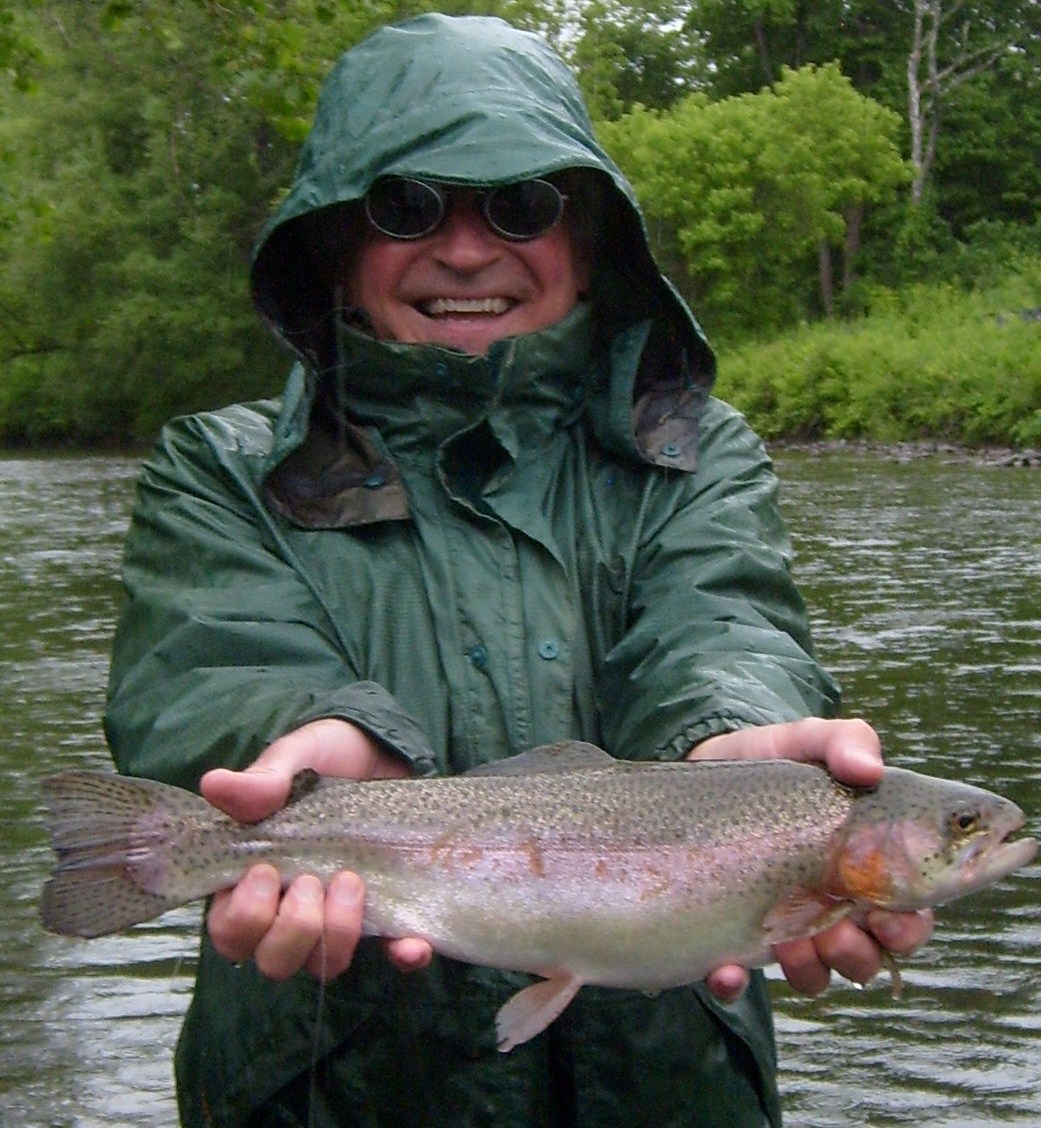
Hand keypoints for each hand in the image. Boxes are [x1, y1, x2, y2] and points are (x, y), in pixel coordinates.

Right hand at [201, 718, 434, 980]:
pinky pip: (392, 954)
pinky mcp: (387, 917)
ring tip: (351, 880)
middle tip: (311, 880)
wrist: (385, 750)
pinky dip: (401, 955)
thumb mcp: (296, 758)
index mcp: (253, 880)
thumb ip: (263, 778)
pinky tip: (411, 944)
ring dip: (337, 936)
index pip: (229, 931)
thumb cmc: (327, 757)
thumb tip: (215, 784)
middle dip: (292, 930)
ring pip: (324, 965)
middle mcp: (290, 912)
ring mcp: (338, 919)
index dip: (242, 917)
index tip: (265, 873)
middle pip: (274, 960)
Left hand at [687, 717, 934, 1001]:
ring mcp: (781, 925)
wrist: (703, 765)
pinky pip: (735, 979)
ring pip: (815, 975)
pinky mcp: (729, 935)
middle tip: (841, 932)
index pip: (909, 915)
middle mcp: (831, 906)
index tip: (892, 916)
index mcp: (866, 868)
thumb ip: (844, 742)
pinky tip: (726, 970)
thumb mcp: (806, 741)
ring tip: (792, 940)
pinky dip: (733, 983)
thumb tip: (868, 768)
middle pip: (869, 957)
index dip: (909, 927)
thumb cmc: (770, 760)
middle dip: (861, 955)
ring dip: (810, 968)